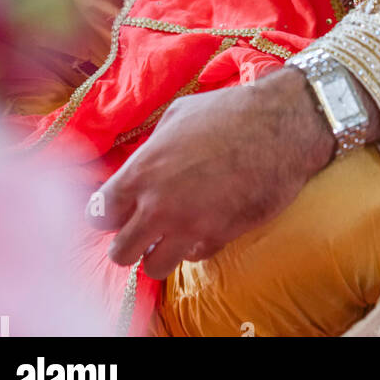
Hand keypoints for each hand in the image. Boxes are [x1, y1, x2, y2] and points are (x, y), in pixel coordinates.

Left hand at [87, 65, 337, 280]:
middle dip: (128, 241)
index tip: (119, 209)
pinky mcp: (219, 238)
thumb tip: (140, 166)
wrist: (280, 126)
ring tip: (172, 233)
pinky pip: (193, 258)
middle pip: (119, 252)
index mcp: (142, 172)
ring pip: (153, 268)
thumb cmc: (229, 112)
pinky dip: (194, 247)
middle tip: (143, 227)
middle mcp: (159, 206)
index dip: (108, 212)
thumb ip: (151, 149)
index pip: (99, 215)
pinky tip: (204, 225)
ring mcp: (189, 227)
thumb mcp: (178, 116)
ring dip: (159, 252)